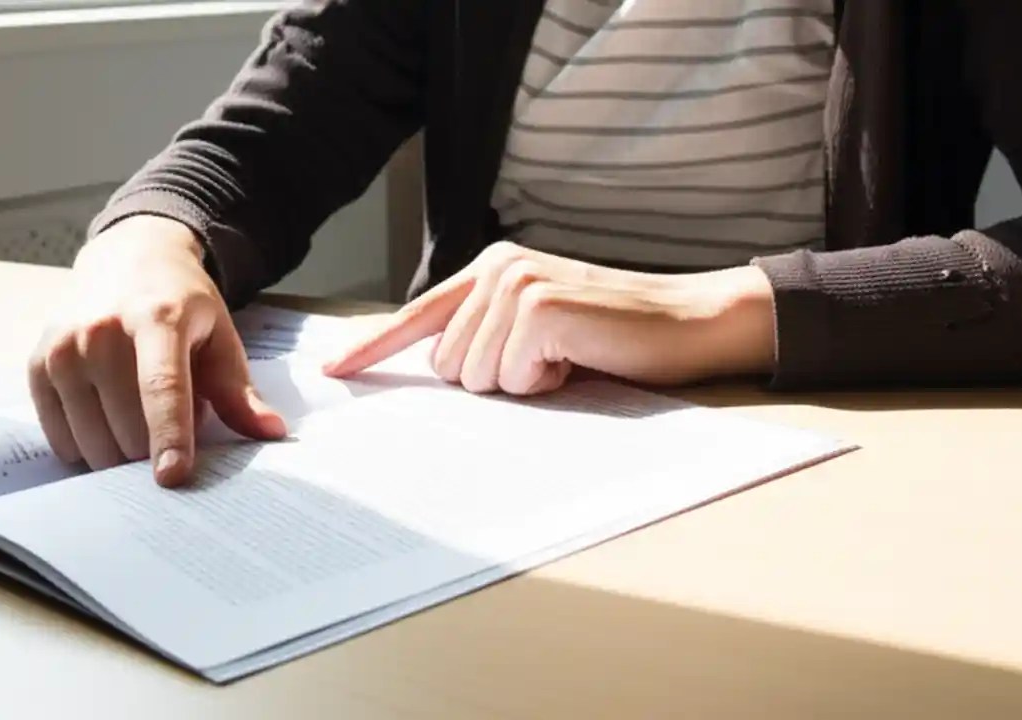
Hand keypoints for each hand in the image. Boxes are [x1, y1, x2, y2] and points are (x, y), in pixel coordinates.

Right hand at [29, 215, 285, 486]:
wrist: (127, 259)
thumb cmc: (180, 305)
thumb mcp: (219, 335)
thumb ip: (239, 390)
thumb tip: (270, 433)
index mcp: (156, 318)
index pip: (161, 386)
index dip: (169, 435)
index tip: (173, 477)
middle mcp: (101, 331)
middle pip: (127, 426)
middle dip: (155, 446)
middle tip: (172, 416)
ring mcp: (63, 349)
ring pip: (93, 443)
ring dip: (123, 451)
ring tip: (139, 409)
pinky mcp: (38, 367)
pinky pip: (64, 441)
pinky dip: (91, 447)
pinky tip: (107, 417)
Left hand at [323, 241, 774, 392]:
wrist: (689, 324)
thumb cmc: (612, 338)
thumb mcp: (538, 332)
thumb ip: (485, 338)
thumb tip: (434, 372)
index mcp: (491, 269)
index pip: (416, 316)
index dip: (372, 348)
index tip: (333, 372)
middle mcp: (498, 267)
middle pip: (446, 364)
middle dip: (495, 380)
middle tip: (551, 362)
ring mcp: (517, 283)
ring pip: (475, 376)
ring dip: (523, 384)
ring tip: (568, 358)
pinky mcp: (540, 306)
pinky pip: (511, 377)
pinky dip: (545, 383)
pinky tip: (578, 360)